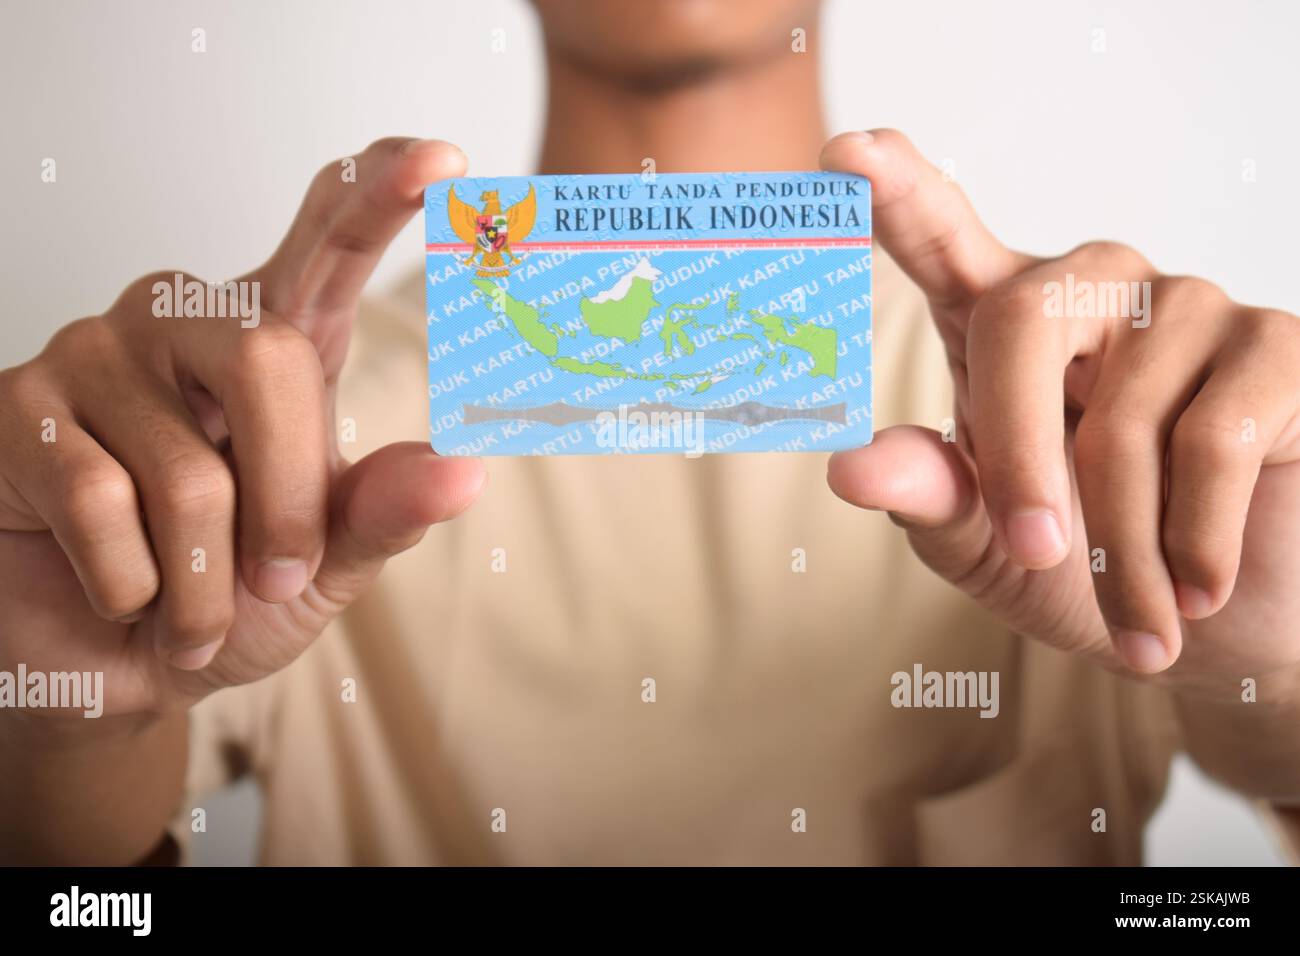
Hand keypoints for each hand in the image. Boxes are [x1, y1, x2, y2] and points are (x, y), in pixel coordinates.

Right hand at [0, 138, 483, 719]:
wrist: (116, 670)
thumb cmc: (228, 598)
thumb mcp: (322, 565)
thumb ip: (381, 511)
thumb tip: (466, 470)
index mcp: (273, 346)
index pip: (325, 248)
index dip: (377, 196)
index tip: (441, 158)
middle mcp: (183, 323)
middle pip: (269, 362)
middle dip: (287, 504)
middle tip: (274, 578)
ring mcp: (93, 353)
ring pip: (188, 470)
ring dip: (204, 581)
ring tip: (185, 604)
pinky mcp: (16, 407)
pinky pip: (100, 505)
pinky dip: (132, 587)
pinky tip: (119, 590)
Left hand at [821, 129, 1299, 688]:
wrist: (1212, 626)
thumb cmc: (1087, 572)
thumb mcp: (989, 546)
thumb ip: (929, 496)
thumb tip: (848, 466)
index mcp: (999, 323)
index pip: (942, 238)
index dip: (896, 194)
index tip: (843, 153)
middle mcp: (1089, 290)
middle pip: (1021, 315)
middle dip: (1019, 459)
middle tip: (1032, 555)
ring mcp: (1186, 307)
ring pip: (1123, 415)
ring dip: (1122, 546)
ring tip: (1140, 612)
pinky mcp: (1276, 345)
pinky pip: (1216, 438)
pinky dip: (1195, 542)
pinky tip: (1200, 585)